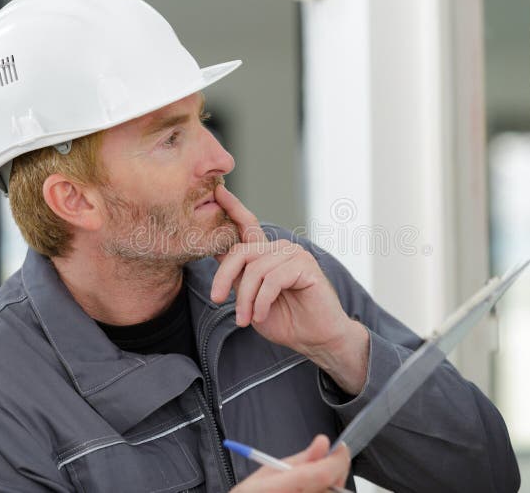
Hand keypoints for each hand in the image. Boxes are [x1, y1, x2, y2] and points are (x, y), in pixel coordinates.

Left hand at [211, 185, 368, 394]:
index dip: (233, 207)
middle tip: (218, 300)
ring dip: (246, 299)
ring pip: (255, 270)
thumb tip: (214, 251)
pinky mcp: (306, 266)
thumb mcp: (251, 298)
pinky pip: (273, 279)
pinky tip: (261, 316)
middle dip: (224, 277)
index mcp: (267, 254)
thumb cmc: (285, 320)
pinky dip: (262, 301)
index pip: (247, 225)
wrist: (316, 340)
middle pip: (242, 251)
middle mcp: (281, 248)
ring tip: (245, 319)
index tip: (218, 189)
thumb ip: (237, 275)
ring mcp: (295, 254)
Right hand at [231, 435, 349, 492]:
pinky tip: (316, 488)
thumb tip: (323, 442)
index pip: (321, 475)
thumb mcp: (267, 472)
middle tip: (330, 458)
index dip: (336, 460)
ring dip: (333, 482)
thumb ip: (300, 459)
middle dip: (337, 469)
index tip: (340, 448)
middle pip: (333, 487)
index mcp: (277, 490)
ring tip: (316, 477)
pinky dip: (328, 491)